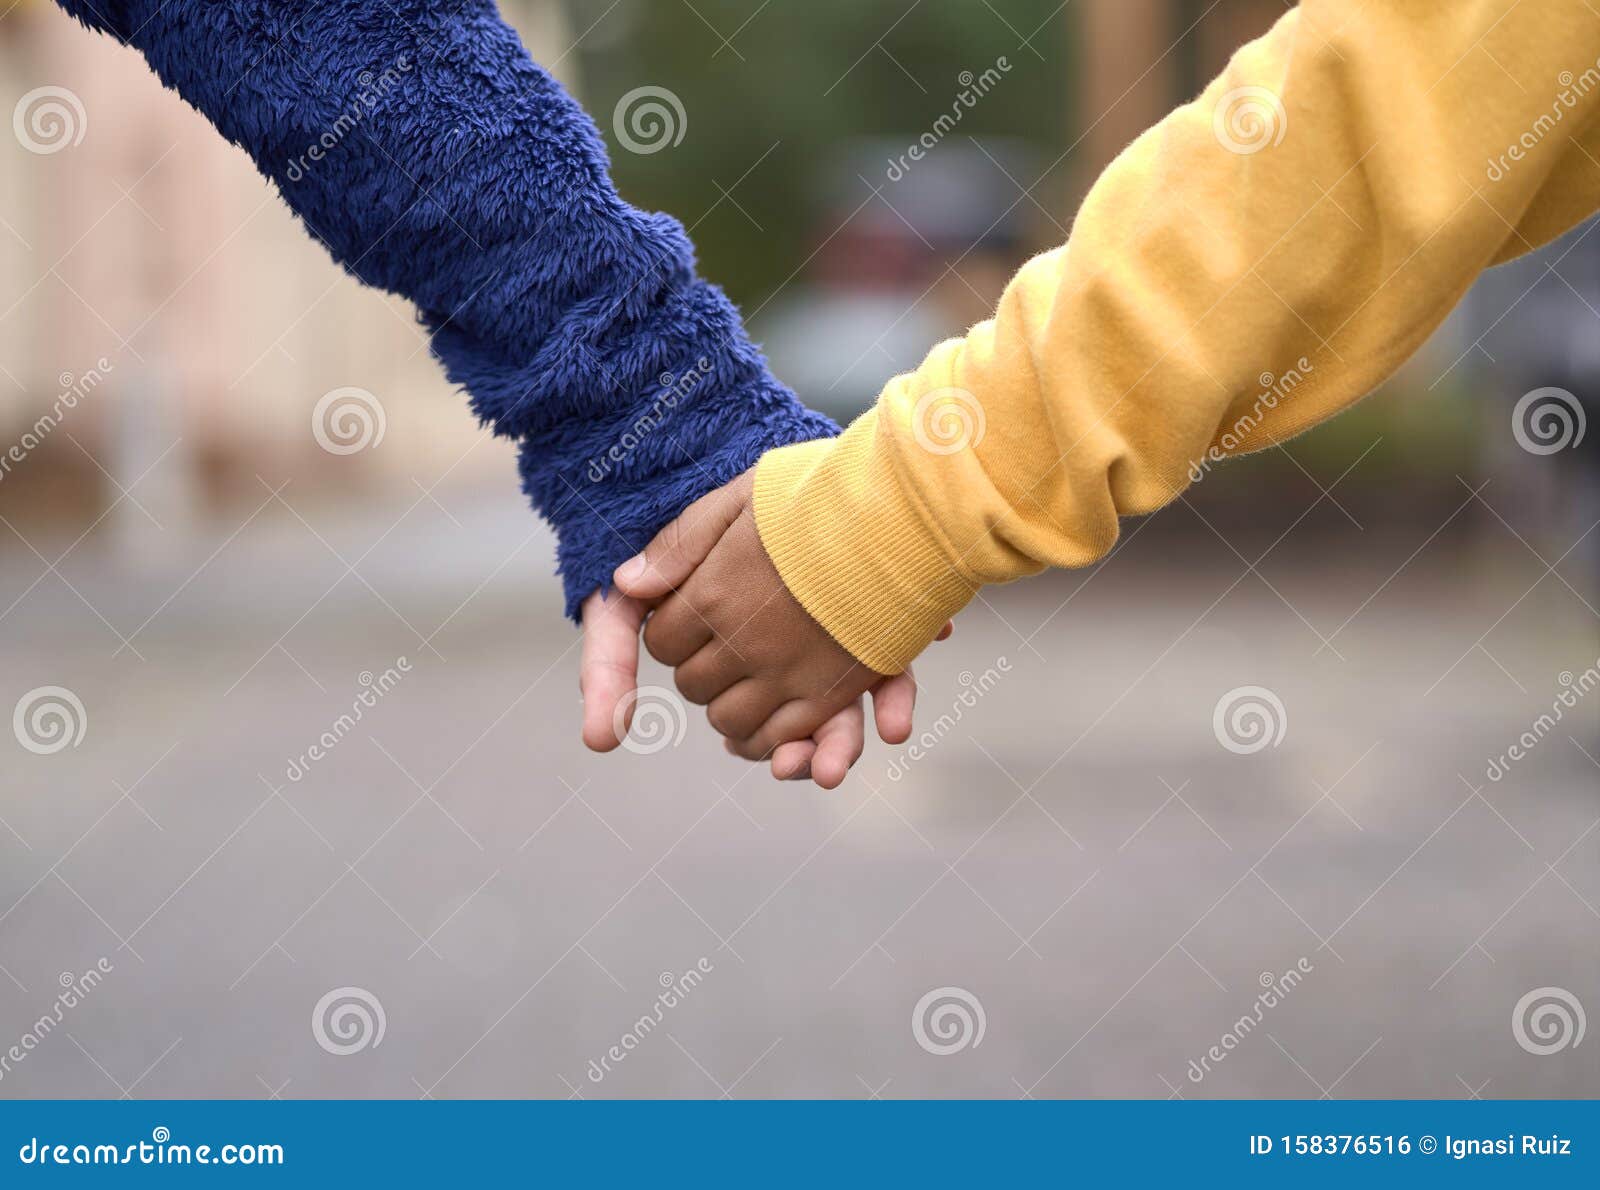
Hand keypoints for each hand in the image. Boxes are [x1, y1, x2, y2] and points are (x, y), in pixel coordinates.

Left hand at [610, 470, 949, 766]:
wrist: (902, 511)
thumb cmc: (821, 496)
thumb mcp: (740, 498)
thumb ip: (681, 542)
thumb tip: (627, 585)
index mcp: (713, 594)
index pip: (663, 640)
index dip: (673, 630)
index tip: (693, 614)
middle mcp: (745, 643)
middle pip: (694, 685)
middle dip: (701, 670)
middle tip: (721, 648)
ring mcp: (789, 674)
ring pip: (731, 721)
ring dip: (732, 710)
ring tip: (746, 686)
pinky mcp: (832, 694)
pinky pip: (783, 739)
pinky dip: (771, 742)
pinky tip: (772, 725)